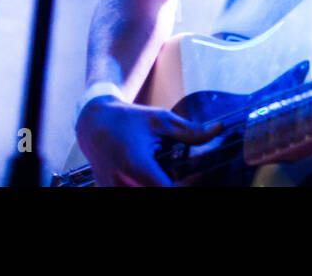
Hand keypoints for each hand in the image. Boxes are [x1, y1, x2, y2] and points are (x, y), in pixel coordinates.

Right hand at [76, 96, 224, 186]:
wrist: (93, 123)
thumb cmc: (128, 119)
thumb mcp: (160, 120)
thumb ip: (190, 131)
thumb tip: (218, 129)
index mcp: (136, 166)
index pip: (168, 189)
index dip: (186, 185)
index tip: (194, 176)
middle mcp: (121, 183)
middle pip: (157, 192)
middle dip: (172, 183)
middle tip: (178, 169)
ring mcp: (112, 189)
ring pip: (145, 192)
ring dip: (157, 184)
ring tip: (161, 169)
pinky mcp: (107, 191)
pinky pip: (133, 191)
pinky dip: (144, 184)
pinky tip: (149, 173)